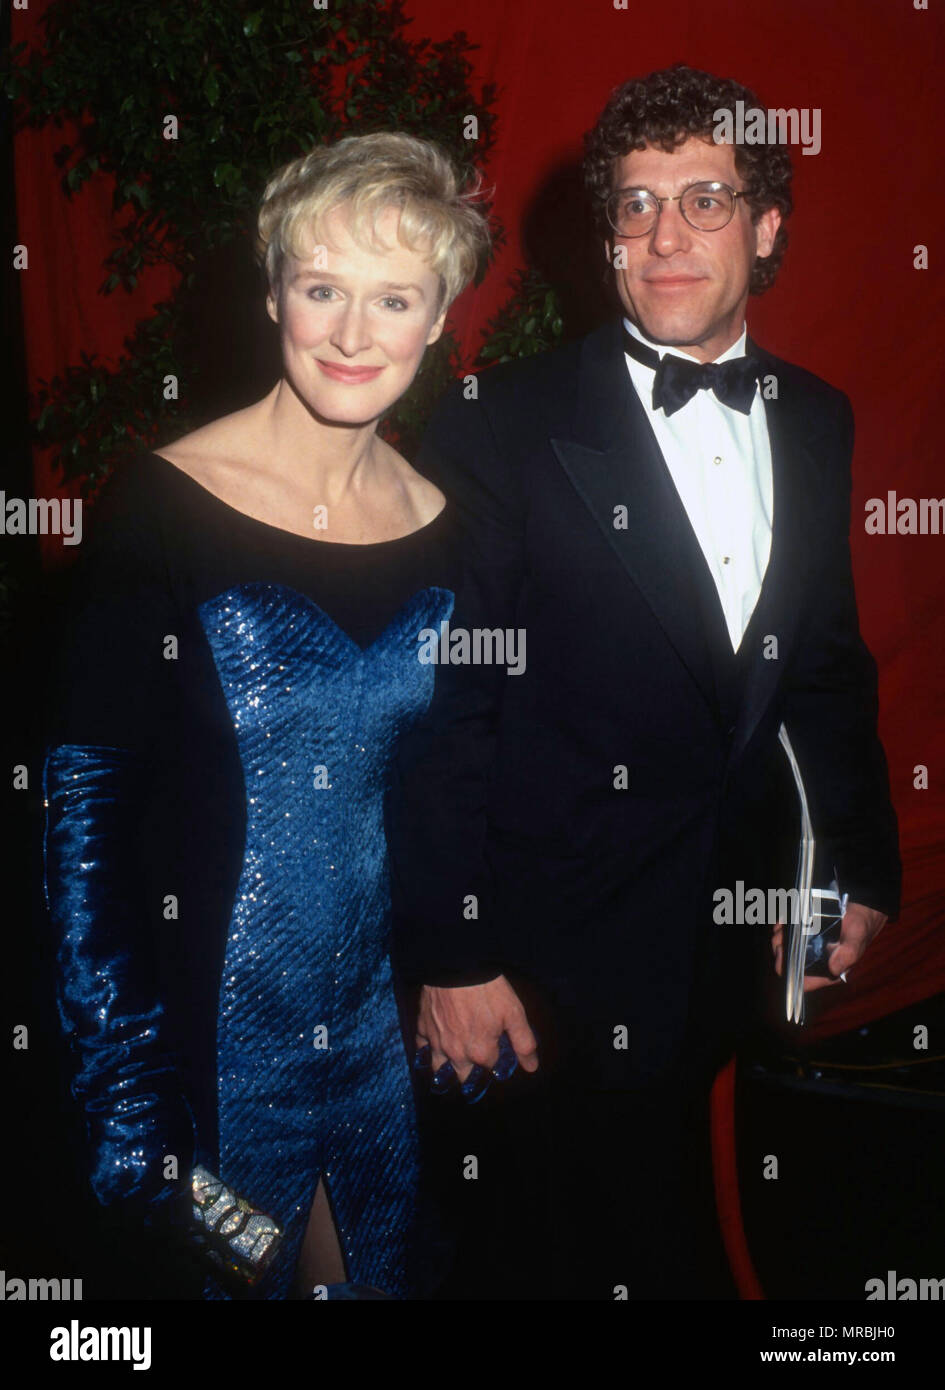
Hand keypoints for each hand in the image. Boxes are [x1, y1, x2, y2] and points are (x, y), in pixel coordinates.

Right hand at [416, 975, 538, 1082]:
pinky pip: (421, 1047)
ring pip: (438, 1068)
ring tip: (454, 1063)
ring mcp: (437, 1042)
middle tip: (477, 1057)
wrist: (458, 966)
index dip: (497, 1057)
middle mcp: (457, 1053)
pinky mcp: (424, 1027)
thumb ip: (524, 1043)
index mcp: (481, 1053)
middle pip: (464, 1076)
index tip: (499, 1046)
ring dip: (446, 1069)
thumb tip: (531, 1067)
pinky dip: (427, 1049)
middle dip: (471, 1072)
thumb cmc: (488, 989)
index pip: (491, 1067)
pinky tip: (434, 1045)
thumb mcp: (514, 1014)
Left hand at [772, 901, 887, 991]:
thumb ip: (848, 954)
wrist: (859, 910)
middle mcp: (815, 963)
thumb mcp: (856, 940)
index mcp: (828, 972)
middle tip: (780, 938)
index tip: (783, 958)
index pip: (803, 983)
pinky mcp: (804, 935)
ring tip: (783, 928)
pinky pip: (787, 933)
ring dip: (780, 937)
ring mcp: (808, 949)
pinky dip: (783, 927)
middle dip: (782, 951)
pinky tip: (785, 920)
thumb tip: (834, 968)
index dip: (790, 975)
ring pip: (785, 948)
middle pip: (789, 963)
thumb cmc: (859, 929)